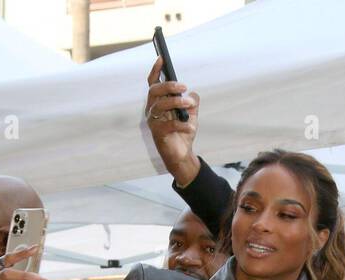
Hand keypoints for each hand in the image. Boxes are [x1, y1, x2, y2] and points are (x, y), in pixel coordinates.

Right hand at [145, 57, 199, 183]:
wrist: (182, 155)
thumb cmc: (182, 133)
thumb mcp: (190, 114)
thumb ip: (191, 102)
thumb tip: (193, 94)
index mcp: (158, 102)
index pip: (153, 84)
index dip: (155, 70)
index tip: (162, 58)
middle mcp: (152, 110)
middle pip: (155, 91)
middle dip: (169, 86)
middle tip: (184, 87)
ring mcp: (153, 122)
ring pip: (161, 105)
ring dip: (177, 102)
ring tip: (191, 104)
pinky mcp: (158, 134)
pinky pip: (169, 125)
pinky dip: (182, 125)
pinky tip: (191, 127)